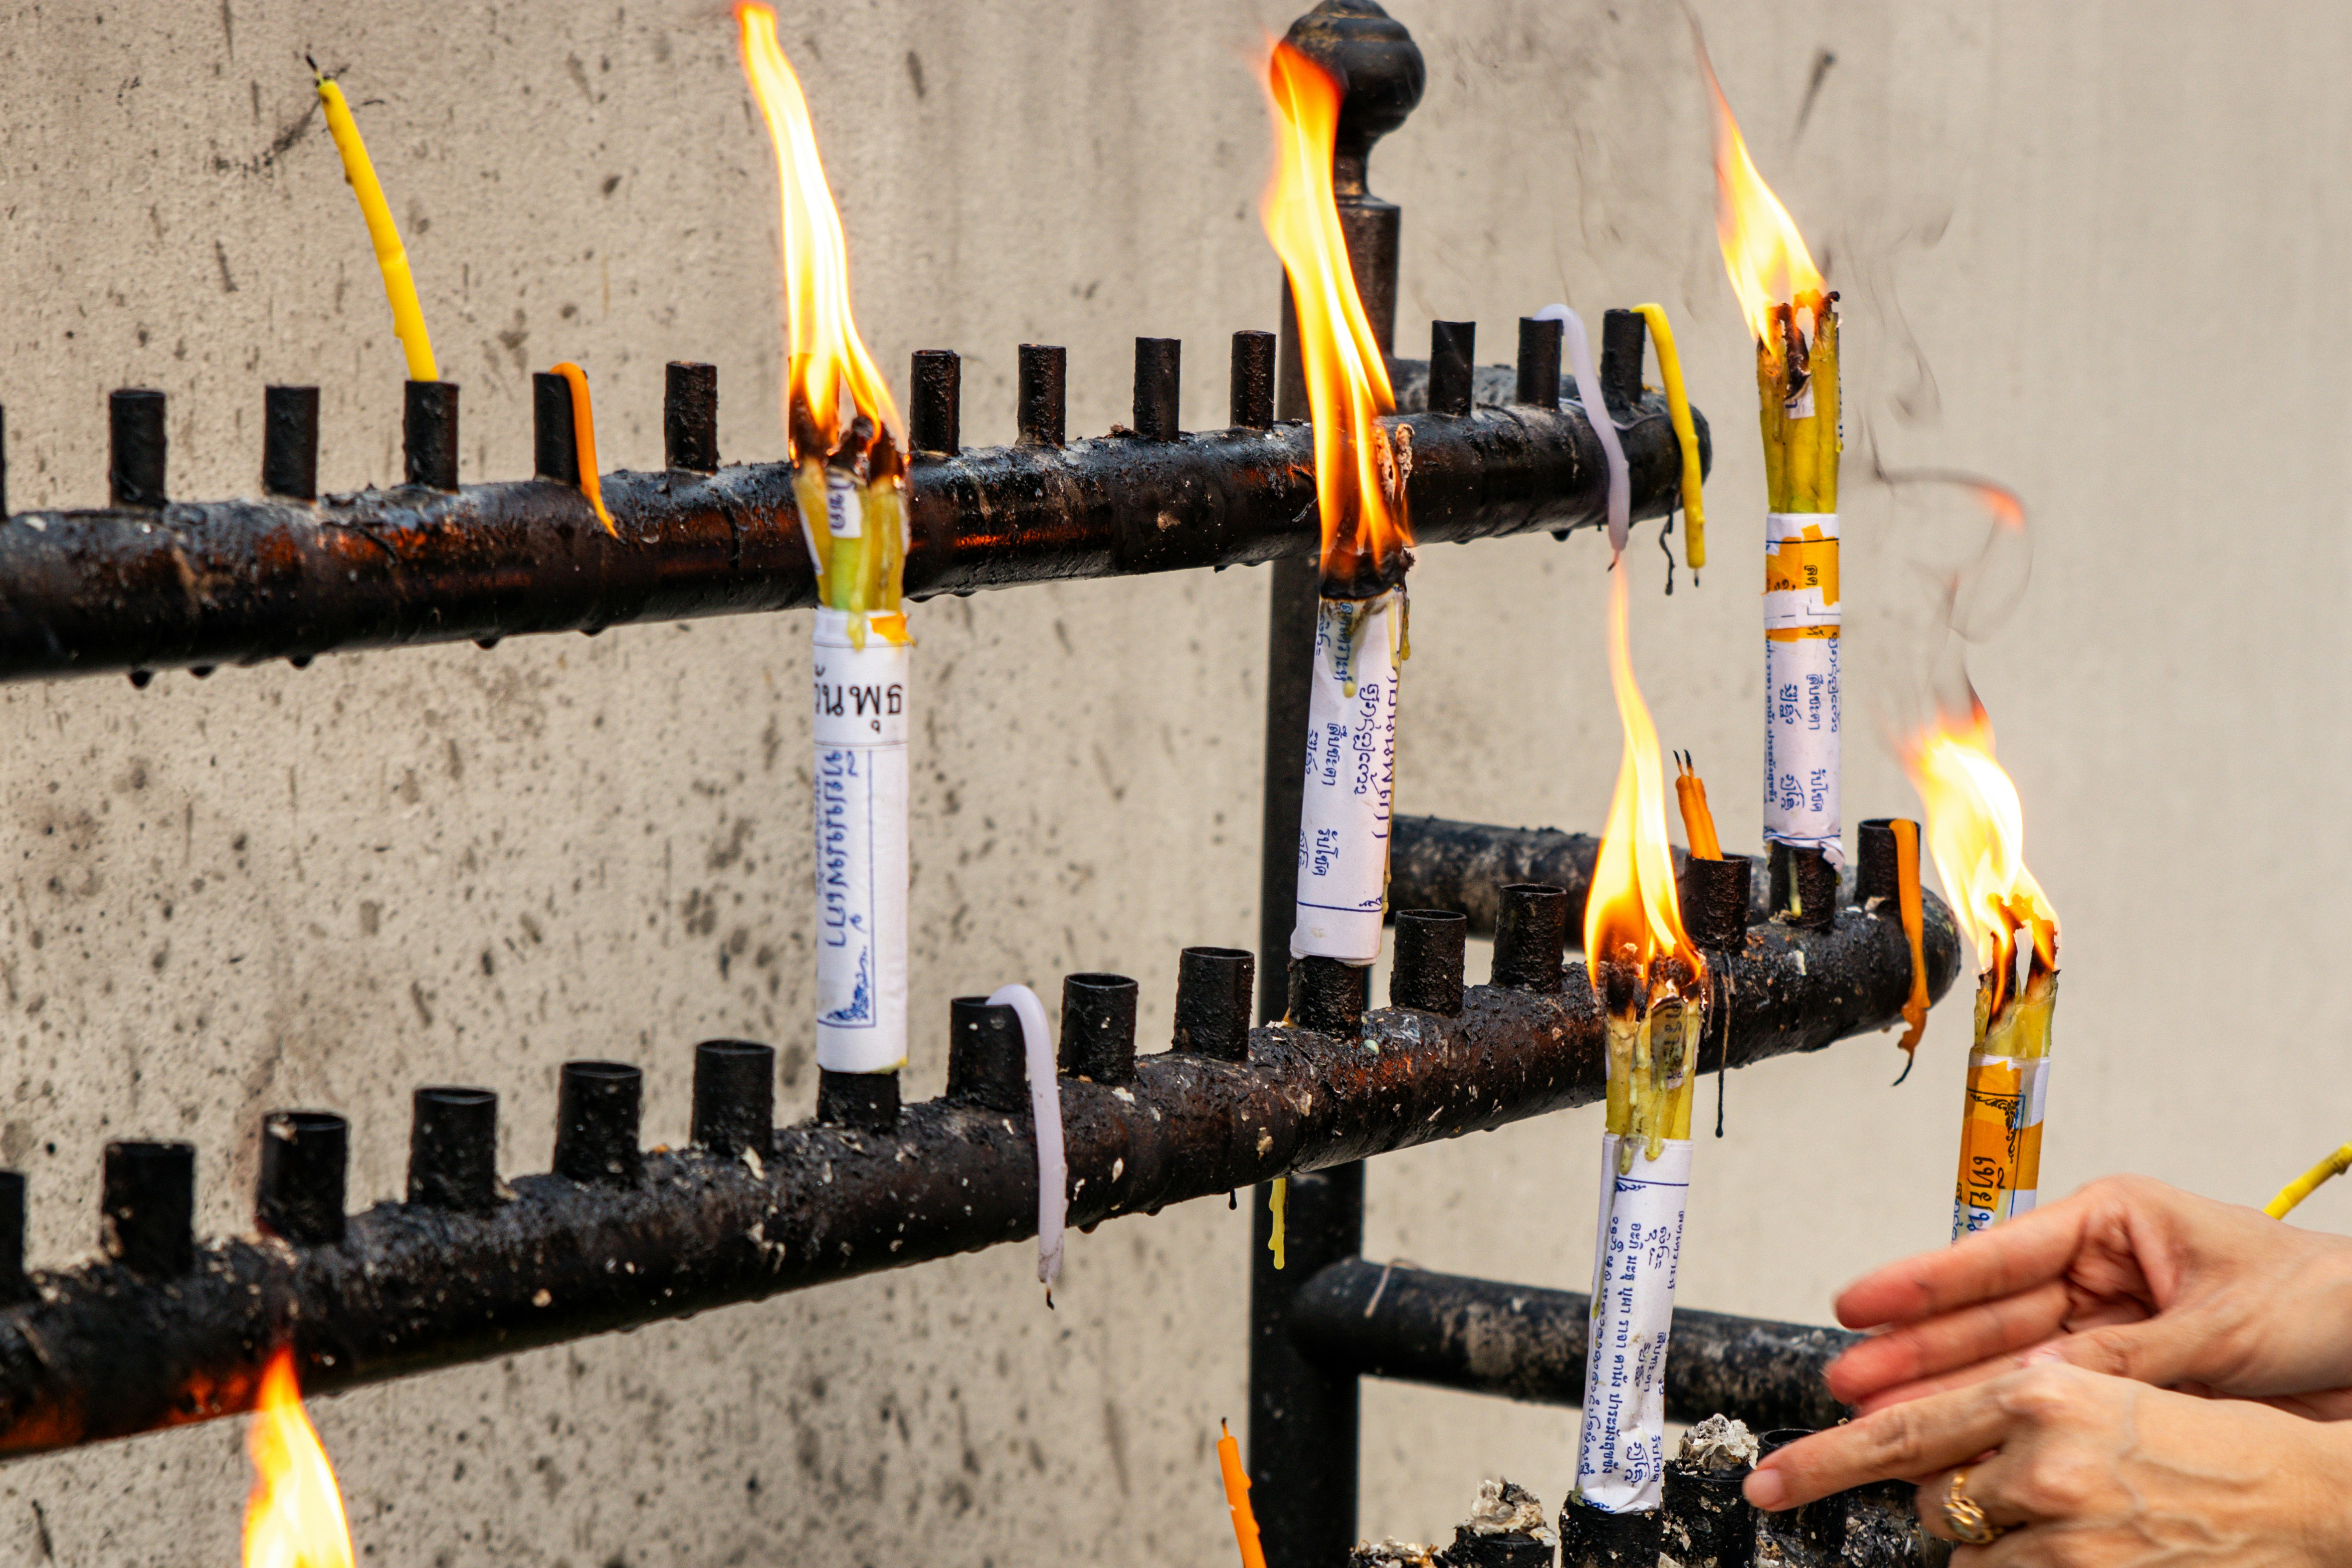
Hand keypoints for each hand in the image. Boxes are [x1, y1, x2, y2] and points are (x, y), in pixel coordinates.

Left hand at [1744, 1359, 2351, 1565]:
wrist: (2302, 1498)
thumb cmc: (2206, 1448)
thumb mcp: (2099, 1400)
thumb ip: (2013, 1417)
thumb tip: (1938, 1456)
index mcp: (2038, 1390)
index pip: (1901, 1428)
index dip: (1820, 1461)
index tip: (1764, 1485)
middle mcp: (2036, 1453)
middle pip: (1929, 1495)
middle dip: (1953, 1501)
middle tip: (2009, 1502)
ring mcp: (2057, 1524)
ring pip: (1964, 1548)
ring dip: (1996, 1543)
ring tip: (2075, 1525)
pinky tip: (2084, 1551)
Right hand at [1822, 1176, 2351, 1417]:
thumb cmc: (2325, 1300)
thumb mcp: (2218, 1324)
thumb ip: (2122, 1356)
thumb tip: (2036, 1386)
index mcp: (2114, 1221)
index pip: (1997, 1253)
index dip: (1920, 1283)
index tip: (1856, 1303)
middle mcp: (2100, 1269)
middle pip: (1988, 1314)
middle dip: (1915, 1351)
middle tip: (1849, 1382)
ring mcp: (2108, 1323)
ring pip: (2006, 1360)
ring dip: (1943, 1390)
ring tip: (1874, 1415)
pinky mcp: (2128, 1376)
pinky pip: (2050, 1395)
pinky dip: (2001, 1416)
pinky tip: (1954, 1434)